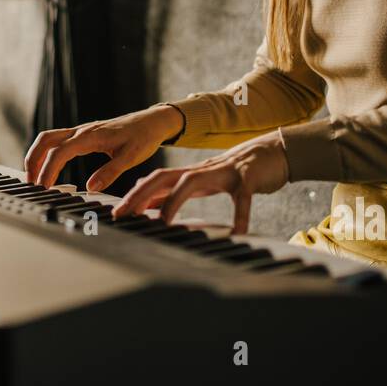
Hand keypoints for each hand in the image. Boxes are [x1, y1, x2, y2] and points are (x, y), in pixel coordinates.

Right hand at [24, 104, 183, 189]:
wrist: (151, 122)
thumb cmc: (143, 137)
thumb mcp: (131, 157)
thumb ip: (110, 173)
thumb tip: (89, 188)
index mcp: (90, 136)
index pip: (59, 152)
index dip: (48, 170)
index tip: (44, 187)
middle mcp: (81, 131)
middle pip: (46, 140)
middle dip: (33, 160)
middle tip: (30, 183)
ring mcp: (81, 131)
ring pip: (49, 138)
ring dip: (37, 155)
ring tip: (34, 177)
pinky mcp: (83, 135)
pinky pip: (58, 141)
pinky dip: (47, 153)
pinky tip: (49, 167)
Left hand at [113, 131, 289, 234]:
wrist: (270, 153)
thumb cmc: (233, 173)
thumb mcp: (200, 183)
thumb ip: (174, 192)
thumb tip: (147, 204)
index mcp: (189, 174)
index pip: (154, 181)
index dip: (134, 195)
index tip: (116, 213)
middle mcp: (200, 170)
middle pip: (162, 177)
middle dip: (140, 194)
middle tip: (124, 214)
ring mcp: (223, 171)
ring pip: (191, 182)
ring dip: (174, 202)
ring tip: (164, 223)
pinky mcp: (247, 178)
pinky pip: (241, 198)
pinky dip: (239, 215)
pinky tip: (237, 232)